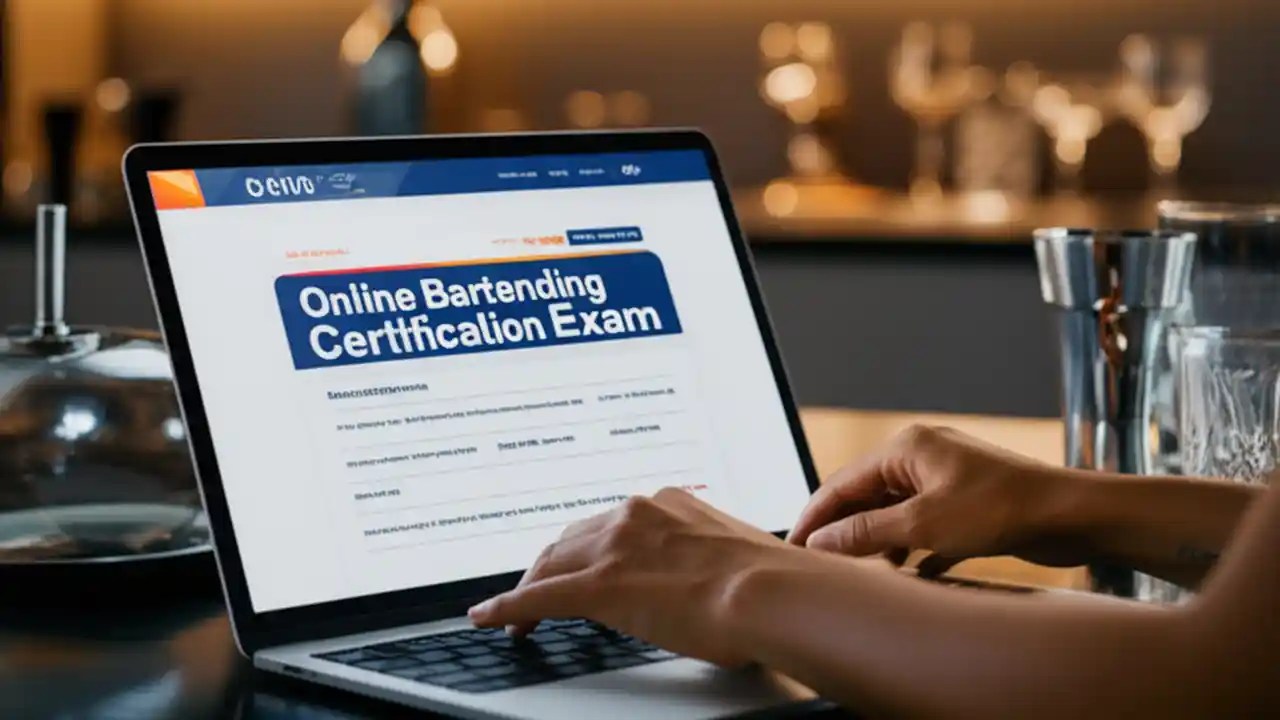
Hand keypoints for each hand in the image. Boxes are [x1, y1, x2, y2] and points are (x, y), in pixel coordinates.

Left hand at [468, 488, 797, 666]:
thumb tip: (708, 581)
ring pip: (550, 565)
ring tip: (515, 612)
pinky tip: (489, 617)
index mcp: (667, 504)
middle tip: (538, 590)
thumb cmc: (768, 584)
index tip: (583, 561)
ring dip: (528, 587)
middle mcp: (634, 516)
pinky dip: (506, 607)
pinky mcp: (598, 586)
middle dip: (550, 565)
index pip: (609, 524)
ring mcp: (614, 548)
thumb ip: (705, 557)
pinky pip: (537, 597)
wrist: (770, 594)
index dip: (587, 547)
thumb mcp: (731, 554)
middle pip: (570, 540)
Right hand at [788, 425, 1082, 574]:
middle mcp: (922, 456)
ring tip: (865, 574)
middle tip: (823, 565)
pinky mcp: (968, 503)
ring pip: (895, 513)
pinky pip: (925, 526)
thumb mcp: (923, 525)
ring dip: (879, 542)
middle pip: (866, 496)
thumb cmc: (1001, 508)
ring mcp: (947, 479)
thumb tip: (820, 542)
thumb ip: (866, 533)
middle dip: (846, 530)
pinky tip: (909, 574)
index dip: (815, 517)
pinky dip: (912, 548)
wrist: (1072, 515)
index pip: (842, 483)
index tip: (794, 547)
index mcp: (906, 448)